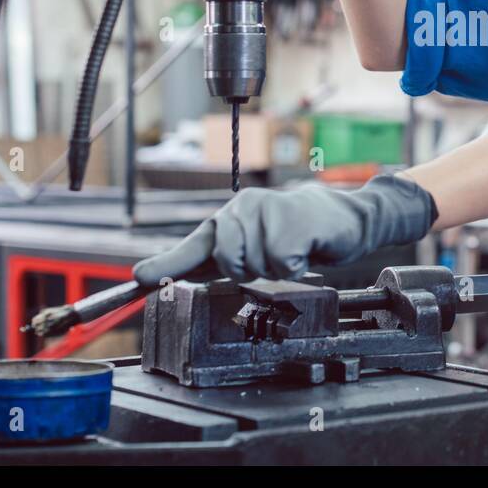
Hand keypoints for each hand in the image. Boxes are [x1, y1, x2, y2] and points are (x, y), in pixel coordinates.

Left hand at [132, 174, 434, 285]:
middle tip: (274, 258)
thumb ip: (206, 261)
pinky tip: (307, 247)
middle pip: (227, 262)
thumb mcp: (252, 248)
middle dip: (251, 271)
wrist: (348, 219)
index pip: (196, 245)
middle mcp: (243, 208)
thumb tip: (155, 275)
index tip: (139, 279)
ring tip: (293, 250)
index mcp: (231, 216)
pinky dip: (297, 266)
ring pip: (255, 267)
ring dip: (277, 269)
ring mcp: (267, 211)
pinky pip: (282, 265)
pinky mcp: (291, 221)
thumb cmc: (298, 233)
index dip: (166, 264)